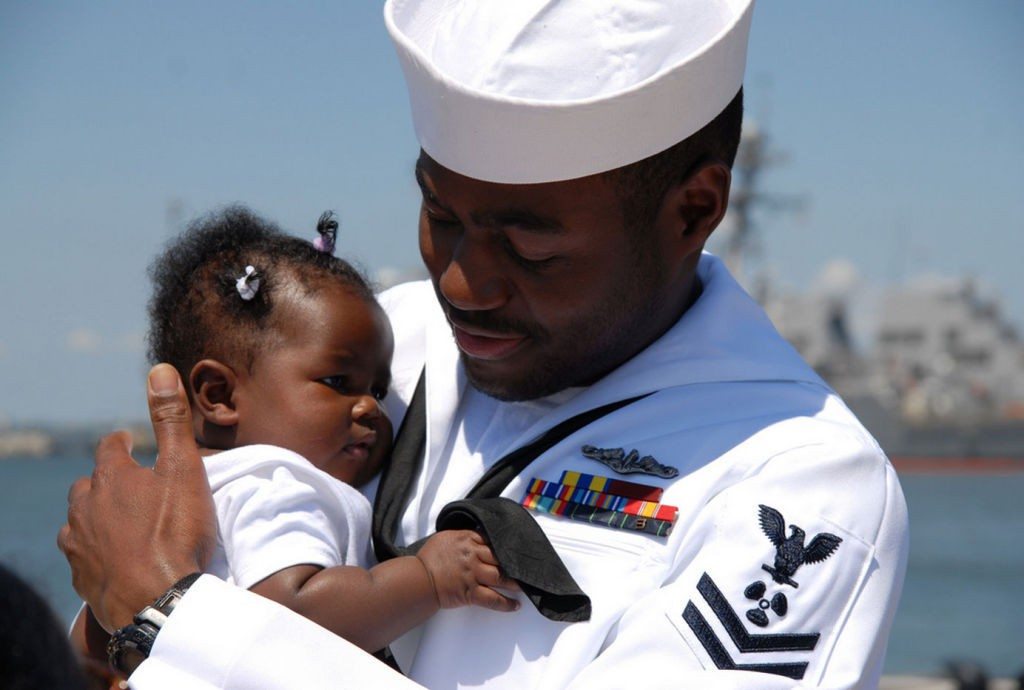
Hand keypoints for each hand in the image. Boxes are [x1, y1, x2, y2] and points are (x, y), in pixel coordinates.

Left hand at [58, 364, 216, 630]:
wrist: (159, 600)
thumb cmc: (175, 531)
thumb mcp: (184, 468)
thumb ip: (170, 420)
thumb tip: (158, 368)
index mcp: (111, 478)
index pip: (109, 447)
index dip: (120, 441)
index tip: (127, 439)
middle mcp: (86, 508)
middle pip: (87, 485)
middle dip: (104, 481)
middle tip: (126, 483)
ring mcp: (80, 546)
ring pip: (78, 522)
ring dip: (94, 517)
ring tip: (116, 521)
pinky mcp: (82, 579)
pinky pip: (82, 558)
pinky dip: (95, 552)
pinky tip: (111, 558)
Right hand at [416, 530, 519, 611]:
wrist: (419, 579)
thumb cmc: (429, 558)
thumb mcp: (445, 538)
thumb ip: (463, 536)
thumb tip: (476, 536)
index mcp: (467, 539)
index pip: (492, 539)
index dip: (506, 545)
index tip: (516, 549)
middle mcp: (473, 555)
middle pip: (501, 558)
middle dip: (515, 563)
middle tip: (527, 567)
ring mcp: (473, 574)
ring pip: (501, 577)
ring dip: (515, 583)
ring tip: (525, 585)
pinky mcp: (471, 592)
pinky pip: (493, 599)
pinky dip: (506, 603)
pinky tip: (515, 605)